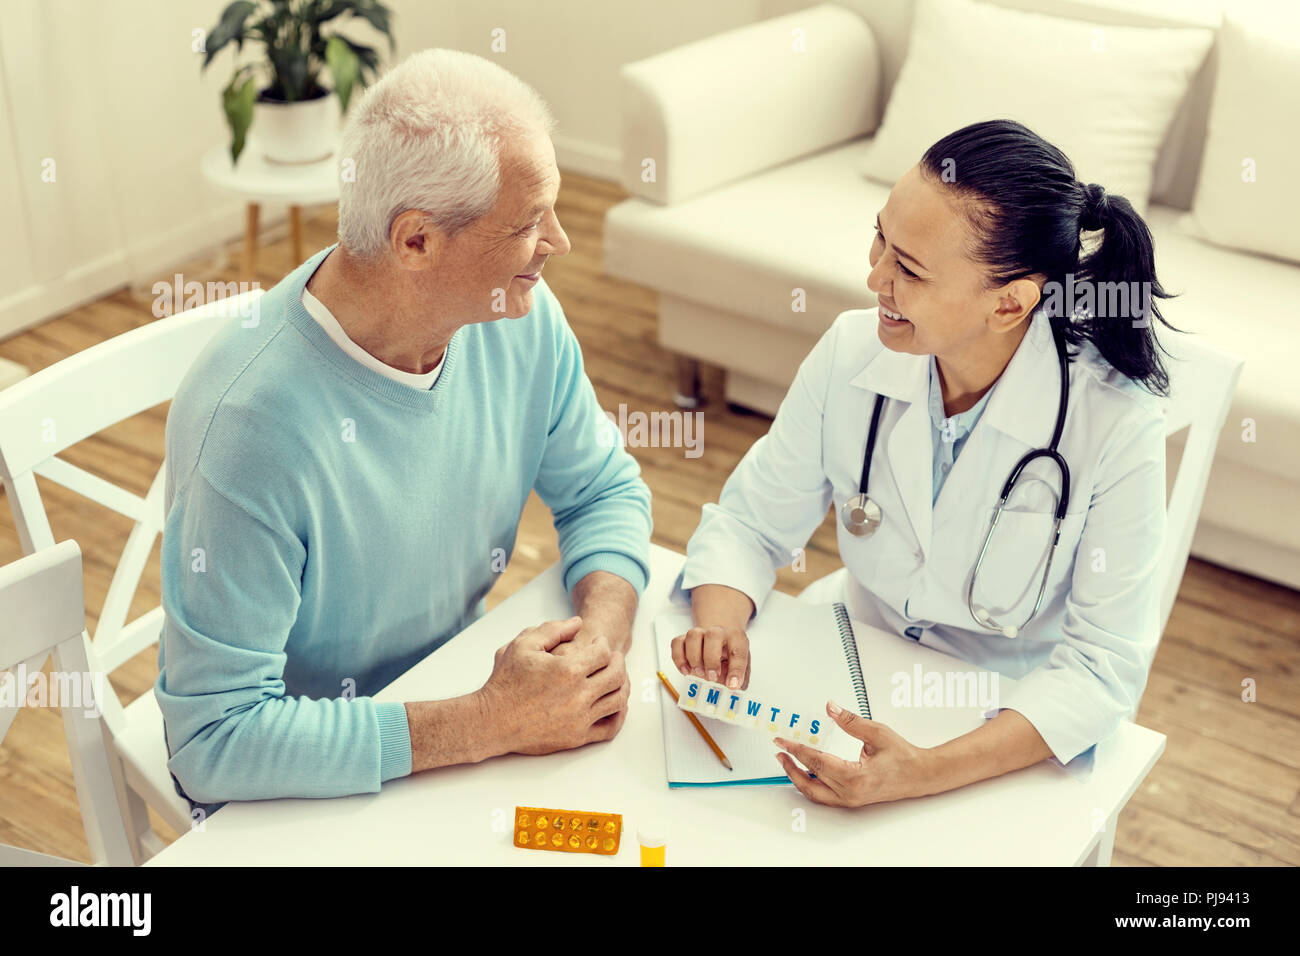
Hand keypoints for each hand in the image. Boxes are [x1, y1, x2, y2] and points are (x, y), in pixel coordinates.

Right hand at [480, 616, 628, 755]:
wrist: (492, 721)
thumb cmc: (505, 683)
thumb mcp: (523, 644)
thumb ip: (553, 629)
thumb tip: (577, 623)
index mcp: (567, 670)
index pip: (603, 653)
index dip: (604, 644)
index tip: (599, 643)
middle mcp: (578, 695)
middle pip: (617, 675)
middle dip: (618, 662)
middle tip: (614, 658)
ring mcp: (579, 719)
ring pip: (618, 700)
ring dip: (622, 685)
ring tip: (615, 678)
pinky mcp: (576, 738)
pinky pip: (610, 728)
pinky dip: (618, 715)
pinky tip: (614, 704)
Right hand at [670, 624, 750, 689]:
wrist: (720, 641)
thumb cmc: (730, 657)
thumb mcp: (741, 668)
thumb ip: (739, 680)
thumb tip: (731, 691)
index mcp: (737, 638)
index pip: (738, 651)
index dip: (736, 670)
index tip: (733, 685)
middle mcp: (718, 631)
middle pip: (713, 635)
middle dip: (711, 659)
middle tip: (712, 677)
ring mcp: (700, 633)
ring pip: (693, 636)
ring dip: (694, 658)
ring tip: (699, 674)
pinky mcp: (684, 639)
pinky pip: (677, 643)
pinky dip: (679, 658)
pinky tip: (686, 671)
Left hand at [774, 701, 931, 806]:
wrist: (919, 775)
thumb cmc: (902, 756)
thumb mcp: (877, 733)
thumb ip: (851, 721)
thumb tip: (831, 708)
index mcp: (855, 777)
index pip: (816, 761)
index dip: (796, 749)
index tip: (783, 740)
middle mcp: (850, 793)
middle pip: (809, 780)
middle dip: (790, 765)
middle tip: (779, 750)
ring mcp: (850, 800)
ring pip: (814, 793)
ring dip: (797, 777)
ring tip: (787, 761)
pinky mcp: (851, 800)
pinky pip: (823, 796)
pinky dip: (810, 784)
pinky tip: (805, 771)